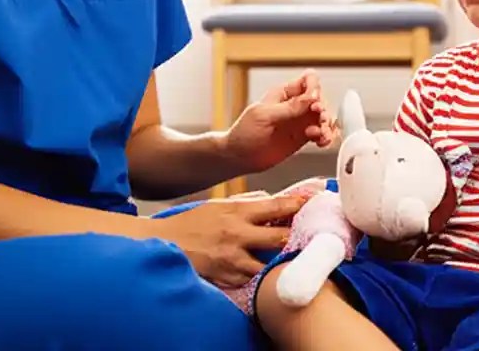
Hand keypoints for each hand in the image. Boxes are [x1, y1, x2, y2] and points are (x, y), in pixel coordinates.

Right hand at [157, 194, 307, 287]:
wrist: (164, 243)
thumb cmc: (192, 222)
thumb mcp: (219, 205)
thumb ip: (247, 202)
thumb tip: (273, 200)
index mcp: (236, 211)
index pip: (276, 206)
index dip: (299, 204)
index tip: (314, 202)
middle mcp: (237, 234)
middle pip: (280, 237)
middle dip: (295, 236)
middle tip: (307, 236)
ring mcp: (232, 258)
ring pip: (269, 262)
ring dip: (279, 261)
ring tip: (287, 258)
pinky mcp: (227, 277)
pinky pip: (252, 278)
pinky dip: (258, 275)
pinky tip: (262, 271)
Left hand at [223, 69, 338, 173]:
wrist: (239, 157)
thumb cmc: (245, 133)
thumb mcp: (264, 115)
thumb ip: (289, 108)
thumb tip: (311, 98)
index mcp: (283, 93)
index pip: (308, 80)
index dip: (314, 88)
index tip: (313, 101)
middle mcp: (294, 106)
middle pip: (320, 99)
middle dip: (322, 109)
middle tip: (317, 119)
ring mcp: (299, 122)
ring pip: (323, 118)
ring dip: (326, 126)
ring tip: (318, 135)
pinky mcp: (302, 138)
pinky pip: (321, 134)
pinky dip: (325, 138)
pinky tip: (320, 142)